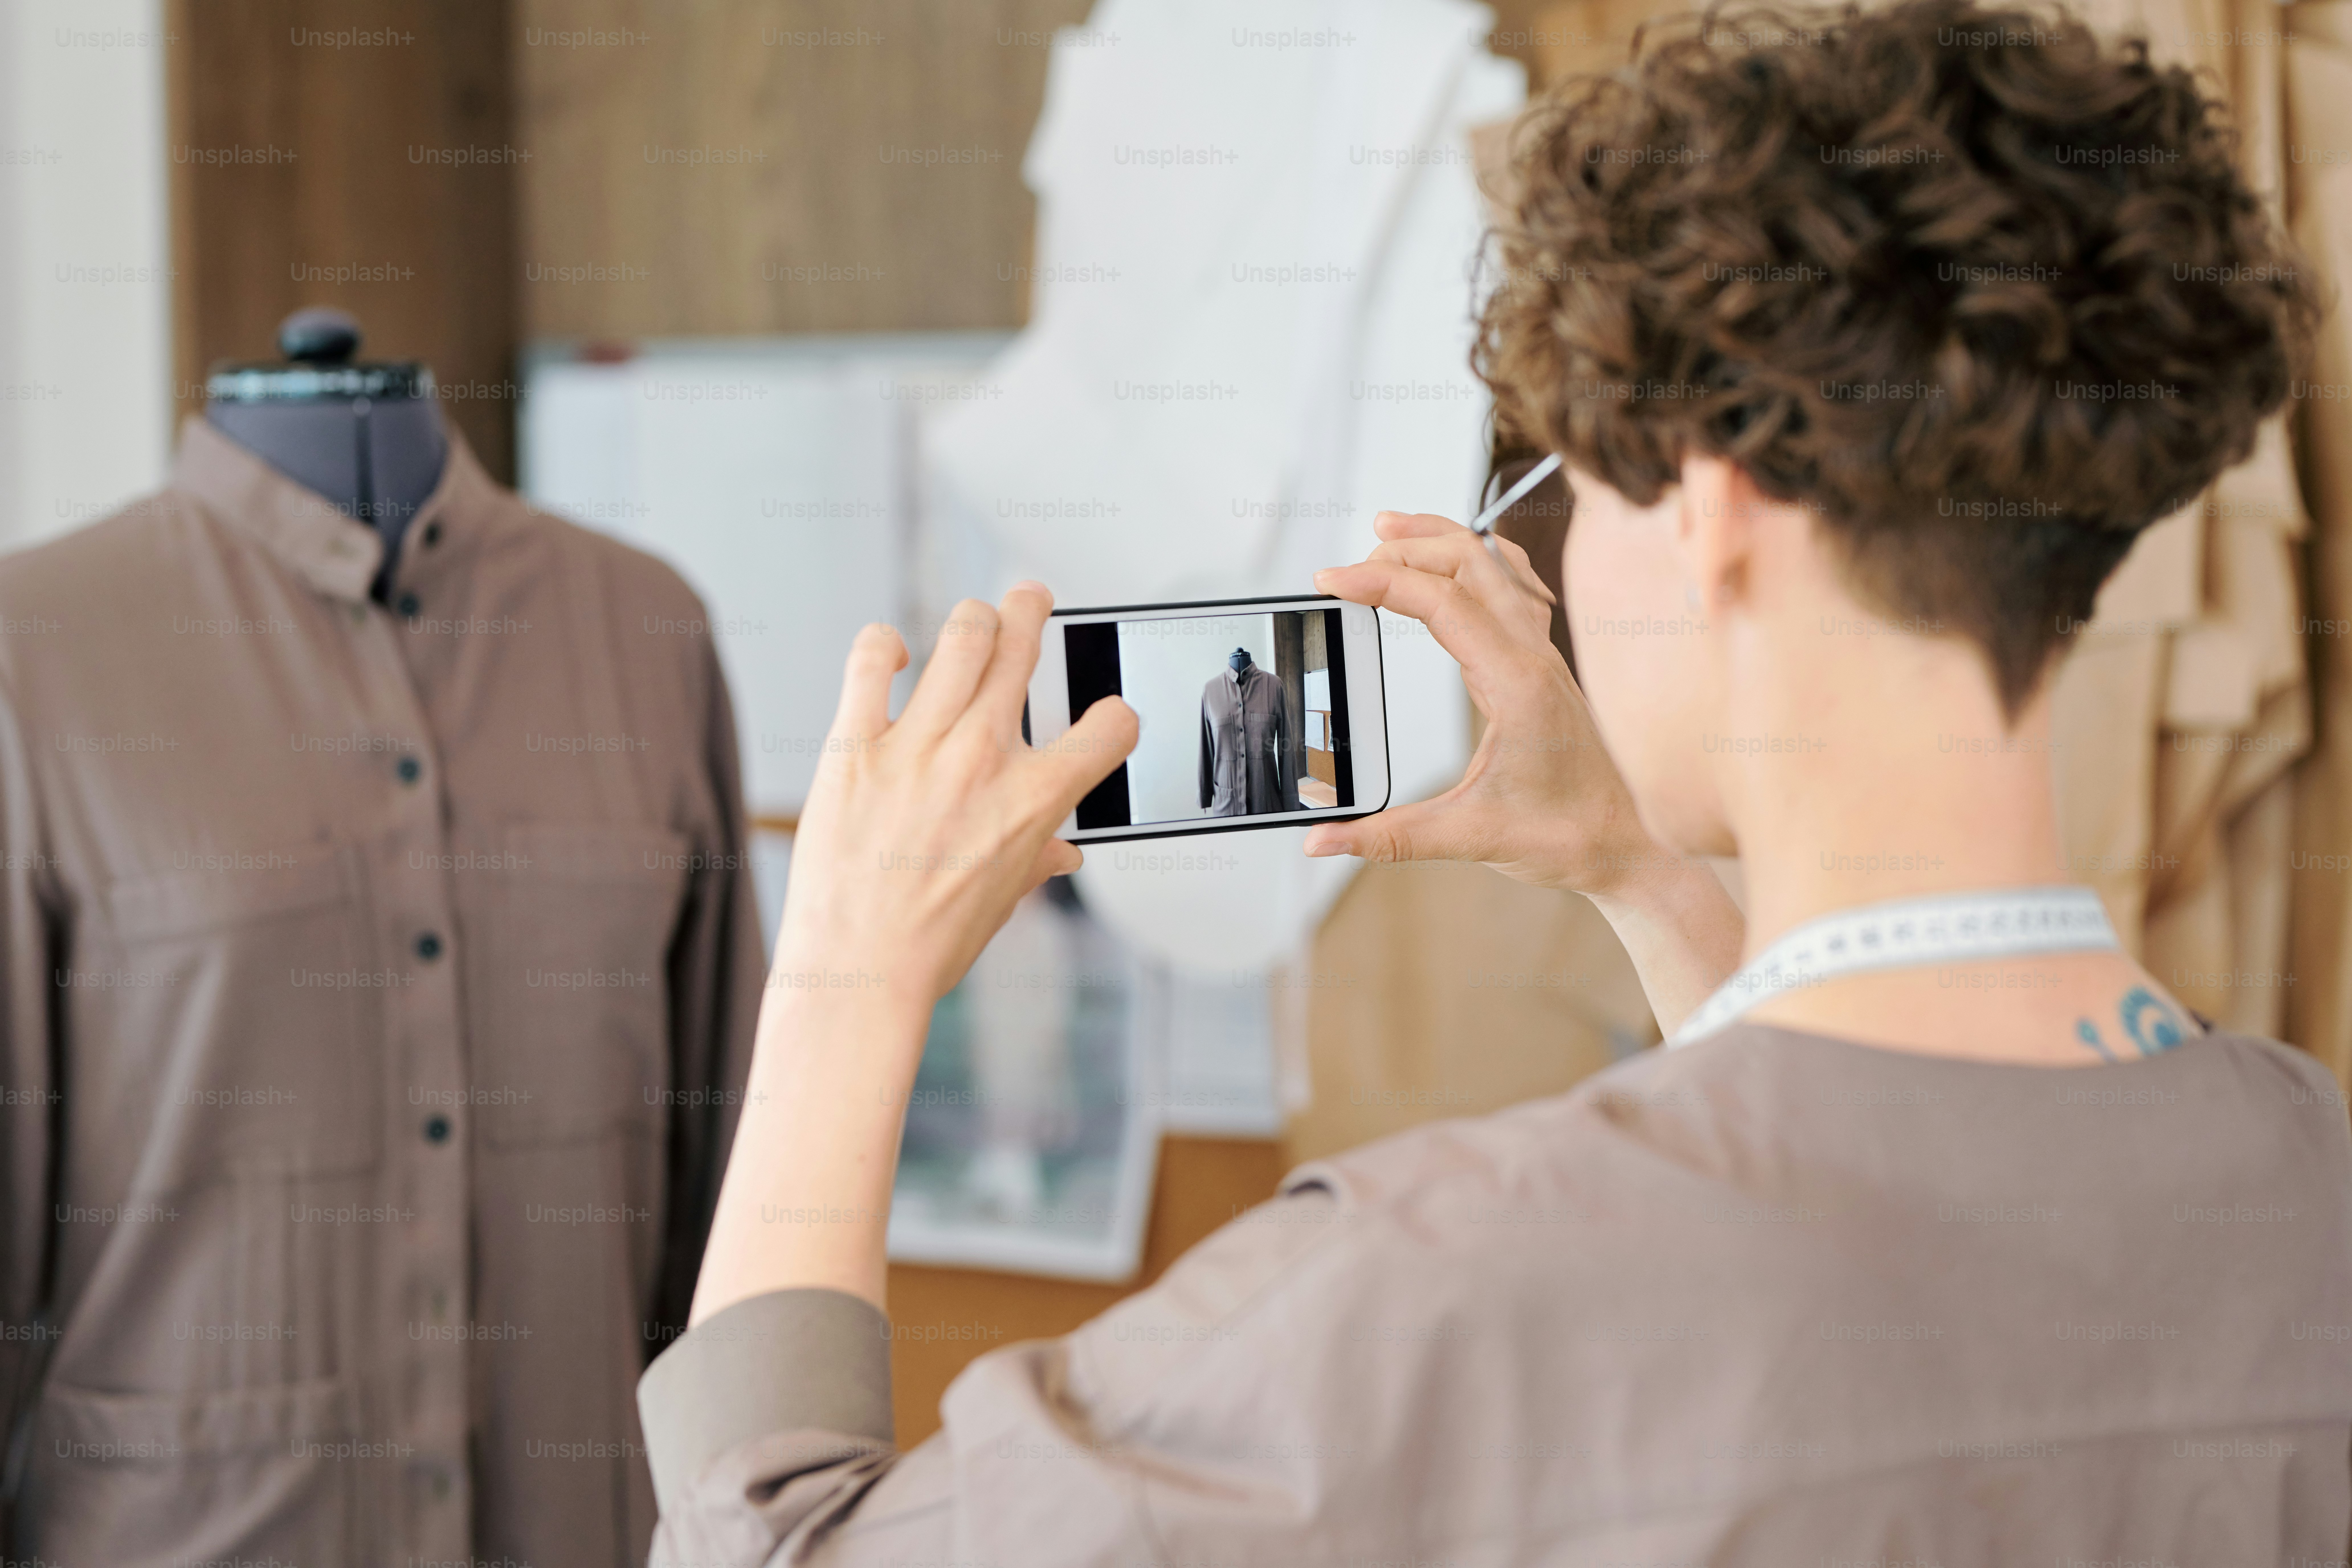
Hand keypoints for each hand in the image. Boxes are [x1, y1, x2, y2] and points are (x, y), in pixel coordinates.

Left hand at [773, 582, 1136, 1015]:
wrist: (859, 971)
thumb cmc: (932, 944)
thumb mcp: (1006, 899)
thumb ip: (1039, 860)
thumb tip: (1061, 854)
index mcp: (1033, 800)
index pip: (1111, 725)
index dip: (1117, 716)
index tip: (1105, 715)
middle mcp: (981, 759)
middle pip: (1022, 646)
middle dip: (1031, 610)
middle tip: (1029, 599)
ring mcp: (916, 746)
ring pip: (960, 637)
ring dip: (974, 618)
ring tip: (975, 619)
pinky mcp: (855, 747)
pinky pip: (869, 664)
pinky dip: (882, 645)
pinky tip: (890, 651)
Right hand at [1304, 511, 1659, 896]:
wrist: (1635, 844)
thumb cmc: (1571, 835)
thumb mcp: (1472, 837)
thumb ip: (1390, 837)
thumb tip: (1322, 840)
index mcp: (1518, 683)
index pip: (1441, 601)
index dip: (1379, 582)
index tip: (1331, 581)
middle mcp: (1534, 655)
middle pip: (1469, 559)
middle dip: (1404, 547)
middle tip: (1349, 565)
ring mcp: (1543, 654)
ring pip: (1494, 563)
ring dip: (1441, 539)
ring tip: (1391, 532)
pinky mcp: (1542, 663)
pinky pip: (1512, 587)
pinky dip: (1476, 561)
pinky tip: (1453, 567)